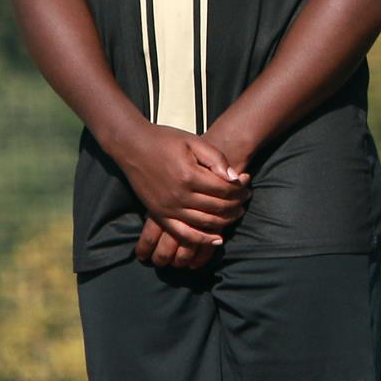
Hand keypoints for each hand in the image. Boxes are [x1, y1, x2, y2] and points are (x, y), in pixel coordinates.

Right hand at [110, 124, 250, 261]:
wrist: (132, 146)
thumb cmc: (165, 140)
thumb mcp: (194, 141)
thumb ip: (216, 159)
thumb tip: (235, 178)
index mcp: (190, 176)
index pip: (225, 189)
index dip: (240, 188)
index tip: (248, 183)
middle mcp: (179, 196)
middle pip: (218, 207)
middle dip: (237, 204)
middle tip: (246, 198)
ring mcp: (168, 208)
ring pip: (205, 223)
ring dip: (225, 221)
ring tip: (237, 213)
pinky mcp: (159, 215)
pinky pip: (183, 234)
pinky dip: (202, 239)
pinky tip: (217, 240)